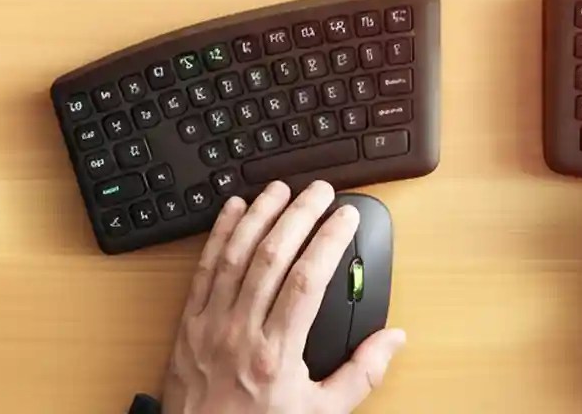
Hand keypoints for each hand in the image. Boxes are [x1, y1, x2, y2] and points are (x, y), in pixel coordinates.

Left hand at [162, 180, 405, 413]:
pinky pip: (204, 269)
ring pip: (236, 255)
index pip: (308, 280)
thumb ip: (362, 374)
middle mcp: (242, 331)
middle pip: (272, 257)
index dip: (329, 240)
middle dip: (299, 215)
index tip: (346, 217)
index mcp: (278, 353)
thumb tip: (394, 339)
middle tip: (320, 191)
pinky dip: (219, 235)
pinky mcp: (187, 323)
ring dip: (260, 215)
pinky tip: (234, 211)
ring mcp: (210, 324)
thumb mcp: (321, 413)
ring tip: (280, 189)